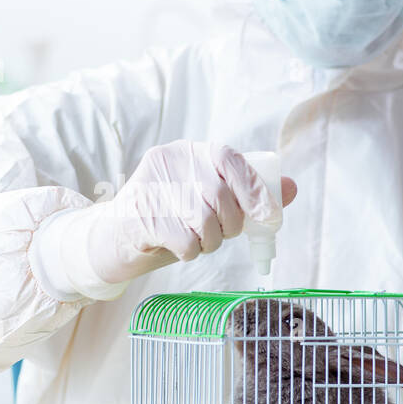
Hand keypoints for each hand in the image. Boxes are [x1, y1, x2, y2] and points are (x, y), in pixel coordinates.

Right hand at [88, 141, 296, 283]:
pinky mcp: (138, 216)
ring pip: (204, 220)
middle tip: (223, 234)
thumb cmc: (168, 221)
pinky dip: (190, 252)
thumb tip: (290, 188)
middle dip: (231, 223)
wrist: (112, 240)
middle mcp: (167, 161)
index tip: (268, 215)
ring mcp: (150, 188)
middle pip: (219, 194)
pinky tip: (178, 247)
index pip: (229, 158)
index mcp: (187, 152)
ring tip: (198, 242)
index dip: (254, 188)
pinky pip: (185, 240)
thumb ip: (246, 195)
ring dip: (210, 241)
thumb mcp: (207, 203)